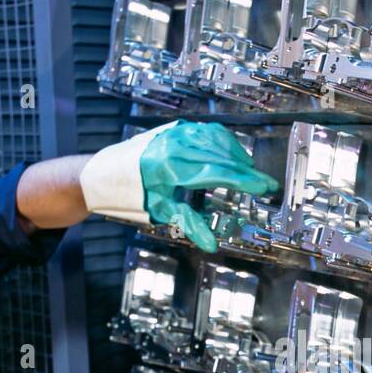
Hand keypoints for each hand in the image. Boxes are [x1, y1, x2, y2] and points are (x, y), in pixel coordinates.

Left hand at [140, 122, 280, 251]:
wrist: (105, 172)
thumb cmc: (132, 192)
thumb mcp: (161, 211)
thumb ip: (190, 225)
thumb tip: (211, 244)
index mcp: (171, 167)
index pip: (219, 173)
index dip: (245, 181)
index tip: (264, 188)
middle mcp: (175, 145)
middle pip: (222, 156)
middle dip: (247, 170)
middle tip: (266, 183)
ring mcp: (176, 133)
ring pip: (218, 140)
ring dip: (238, 156)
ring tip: (251, 172)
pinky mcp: (176, 128)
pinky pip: (207, 132)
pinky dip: (224, 143)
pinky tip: (232, 155)